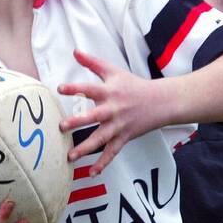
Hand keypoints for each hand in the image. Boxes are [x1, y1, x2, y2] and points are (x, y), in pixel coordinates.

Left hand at [57, 49, 164, 175]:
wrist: (161, 102)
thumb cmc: (133, 85)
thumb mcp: (114, 71)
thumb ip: (92, 62)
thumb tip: (74, 50)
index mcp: (109, 92)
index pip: (90, 89)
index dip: (75, 88)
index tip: (60, 88)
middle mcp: (113, 110)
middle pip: (93, 117)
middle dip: (77, 122)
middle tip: (61, 127)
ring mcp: (119, 126)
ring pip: (101, 139)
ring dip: (85, 148)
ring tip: (70, 156)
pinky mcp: (124, 137)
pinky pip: (112, 152)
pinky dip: (103, 163)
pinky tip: (92, 172)